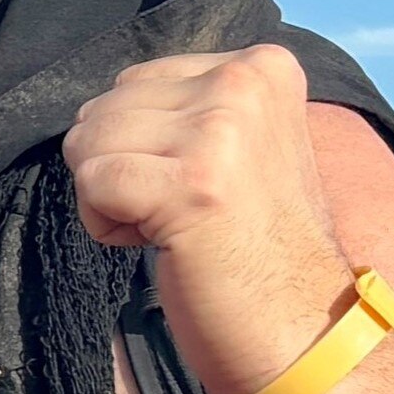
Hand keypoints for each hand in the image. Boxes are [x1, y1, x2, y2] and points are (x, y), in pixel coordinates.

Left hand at [64, 47, 357, 393]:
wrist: (303, 327)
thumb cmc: (258, 247)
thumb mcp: (241, 147)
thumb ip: (187, 109)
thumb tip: (96, 107)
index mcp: (261, 66)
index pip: (135, 80)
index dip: (141, 143)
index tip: (193, 186)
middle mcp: (244, 84)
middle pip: (106, 106)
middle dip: (119, 166)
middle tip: (180, 213)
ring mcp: (220, 131)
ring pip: (90, 141)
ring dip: (110, 197)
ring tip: (171, 227)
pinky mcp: (191, 183)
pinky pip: (92, 182)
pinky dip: (104, 224)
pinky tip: (158, 243)